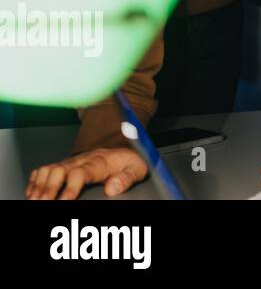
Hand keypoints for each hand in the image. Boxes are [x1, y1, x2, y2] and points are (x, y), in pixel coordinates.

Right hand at [26, 147, 147, 199]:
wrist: (123, 149)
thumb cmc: (128, 161)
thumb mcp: (137, 168)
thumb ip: (127, 178)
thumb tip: (112, 189)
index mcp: (100, 162)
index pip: (81, 172)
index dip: (70, 187)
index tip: (64, 201)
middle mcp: (82, 160)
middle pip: (60, 170)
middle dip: (49, 188)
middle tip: (42, 203)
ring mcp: (71, 162)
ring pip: (49, 169)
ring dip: (39, 185)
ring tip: (34, 200)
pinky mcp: (64, 165)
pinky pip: (45, 169)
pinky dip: (35, 180)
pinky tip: (32, 192)